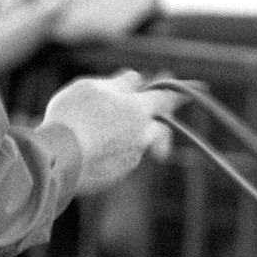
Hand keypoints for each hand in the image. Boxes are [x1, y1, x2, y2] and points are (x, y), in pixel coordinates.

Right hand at [41, 70, 182, 195]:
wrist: (54, 160)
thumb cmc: (71, 117)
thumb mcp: (91, 88)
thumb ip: (117, 83)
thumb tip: (135, 78)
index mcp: (138, 110)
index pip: (167, 97)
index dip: (182, 90)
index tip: (202, 87)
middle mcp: (141, 136)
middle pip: (158, 130)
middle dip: (157, 127)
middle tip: (147, 128)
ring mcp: (129, 160)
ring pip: (135, 146)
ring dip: (123, 139)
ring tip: (91, 134)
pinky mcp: (114, 178)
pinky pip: (119, 162)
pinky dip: (109, 155)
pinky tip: (85, 151)